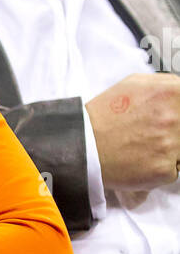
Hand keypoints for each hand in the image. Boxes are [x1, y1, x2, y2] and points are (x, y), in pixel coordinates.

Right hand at [86, 73, 179, 190]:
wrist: (83, 145)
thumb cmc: (105, 115)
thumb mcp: (135, 83)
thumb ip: (167, 85)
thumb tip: (179, 94)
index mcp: (172, 92)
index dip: (178, 113)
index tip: (173, 119)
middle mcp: (175, 118)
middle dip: (175, 132)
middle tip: (154, 134)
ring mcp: (171, 145)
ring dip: (170, 150)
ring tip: (145, 147)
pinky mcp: (164, 169)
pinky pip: (173, 170)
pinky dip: (160, 168)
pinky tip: (142, 161)